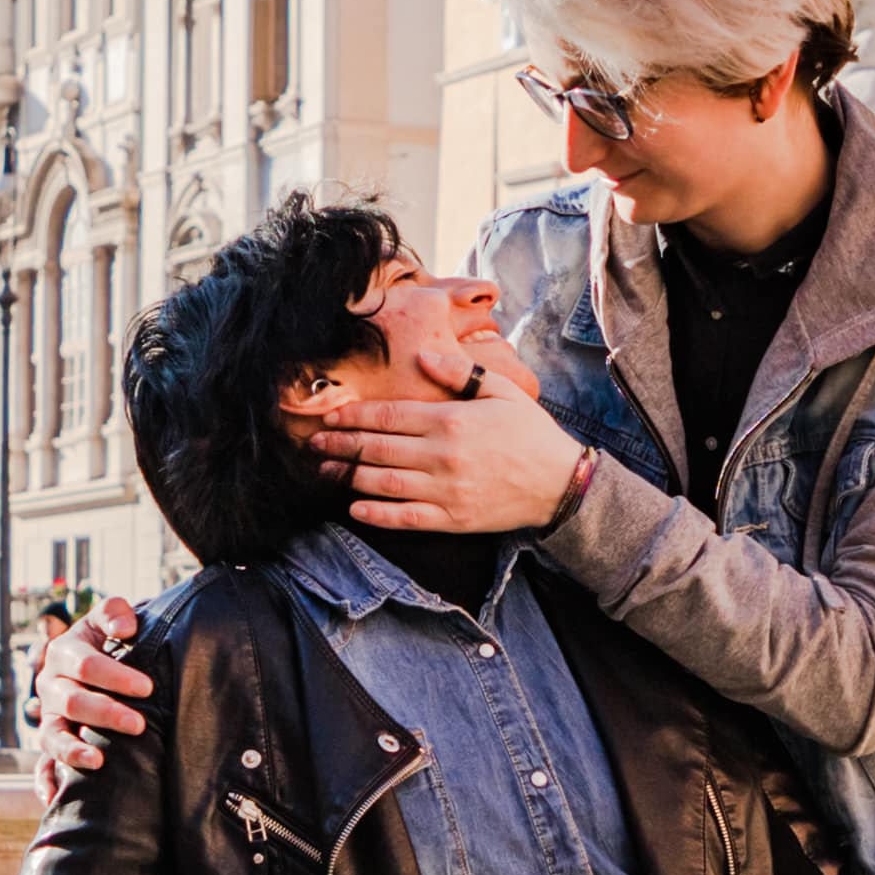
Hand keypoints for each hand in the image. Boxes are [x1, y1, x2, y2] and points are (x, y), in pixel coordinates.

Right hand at [29, 594, 149, 797]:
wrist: (95, 660)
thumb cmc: (108, 640)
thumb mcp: (109, 619)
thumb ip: (115, 614)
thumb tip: (124, 629)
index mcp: (63, 654)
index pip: (86, 665)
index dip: (116, 676)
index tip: (147, 687)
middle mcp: (50, 688)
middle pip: (72, 702)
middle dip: (105, 713)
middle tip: (138, 724)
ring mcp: (49, 719)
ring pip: (52, 737)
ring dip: (74, 750)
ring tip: (99, 761)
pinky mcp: (50, 745)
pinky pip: (42, 768)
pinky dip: (46, 783)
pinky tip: (55, 800)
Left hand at [307, 381, 588, 536]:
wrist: (561, 483)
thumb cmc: (530, 433)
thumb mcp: (502, 391)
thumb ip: (460, 372)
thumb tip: (421, 354)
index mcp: (451, 420)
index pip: (388, 416)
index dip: (354, 416)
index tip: (329, 417)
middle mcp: (442, 455)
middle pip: (376, 449)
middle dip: (340, 445)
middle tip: (313, 444)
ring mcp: (445, 490)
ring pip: (383, 483)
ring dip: (349, 477)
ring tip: (325, 472)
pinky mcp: (452, 519)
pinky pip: (405, 518)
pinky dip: (376, 514)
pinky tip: (355, 508)